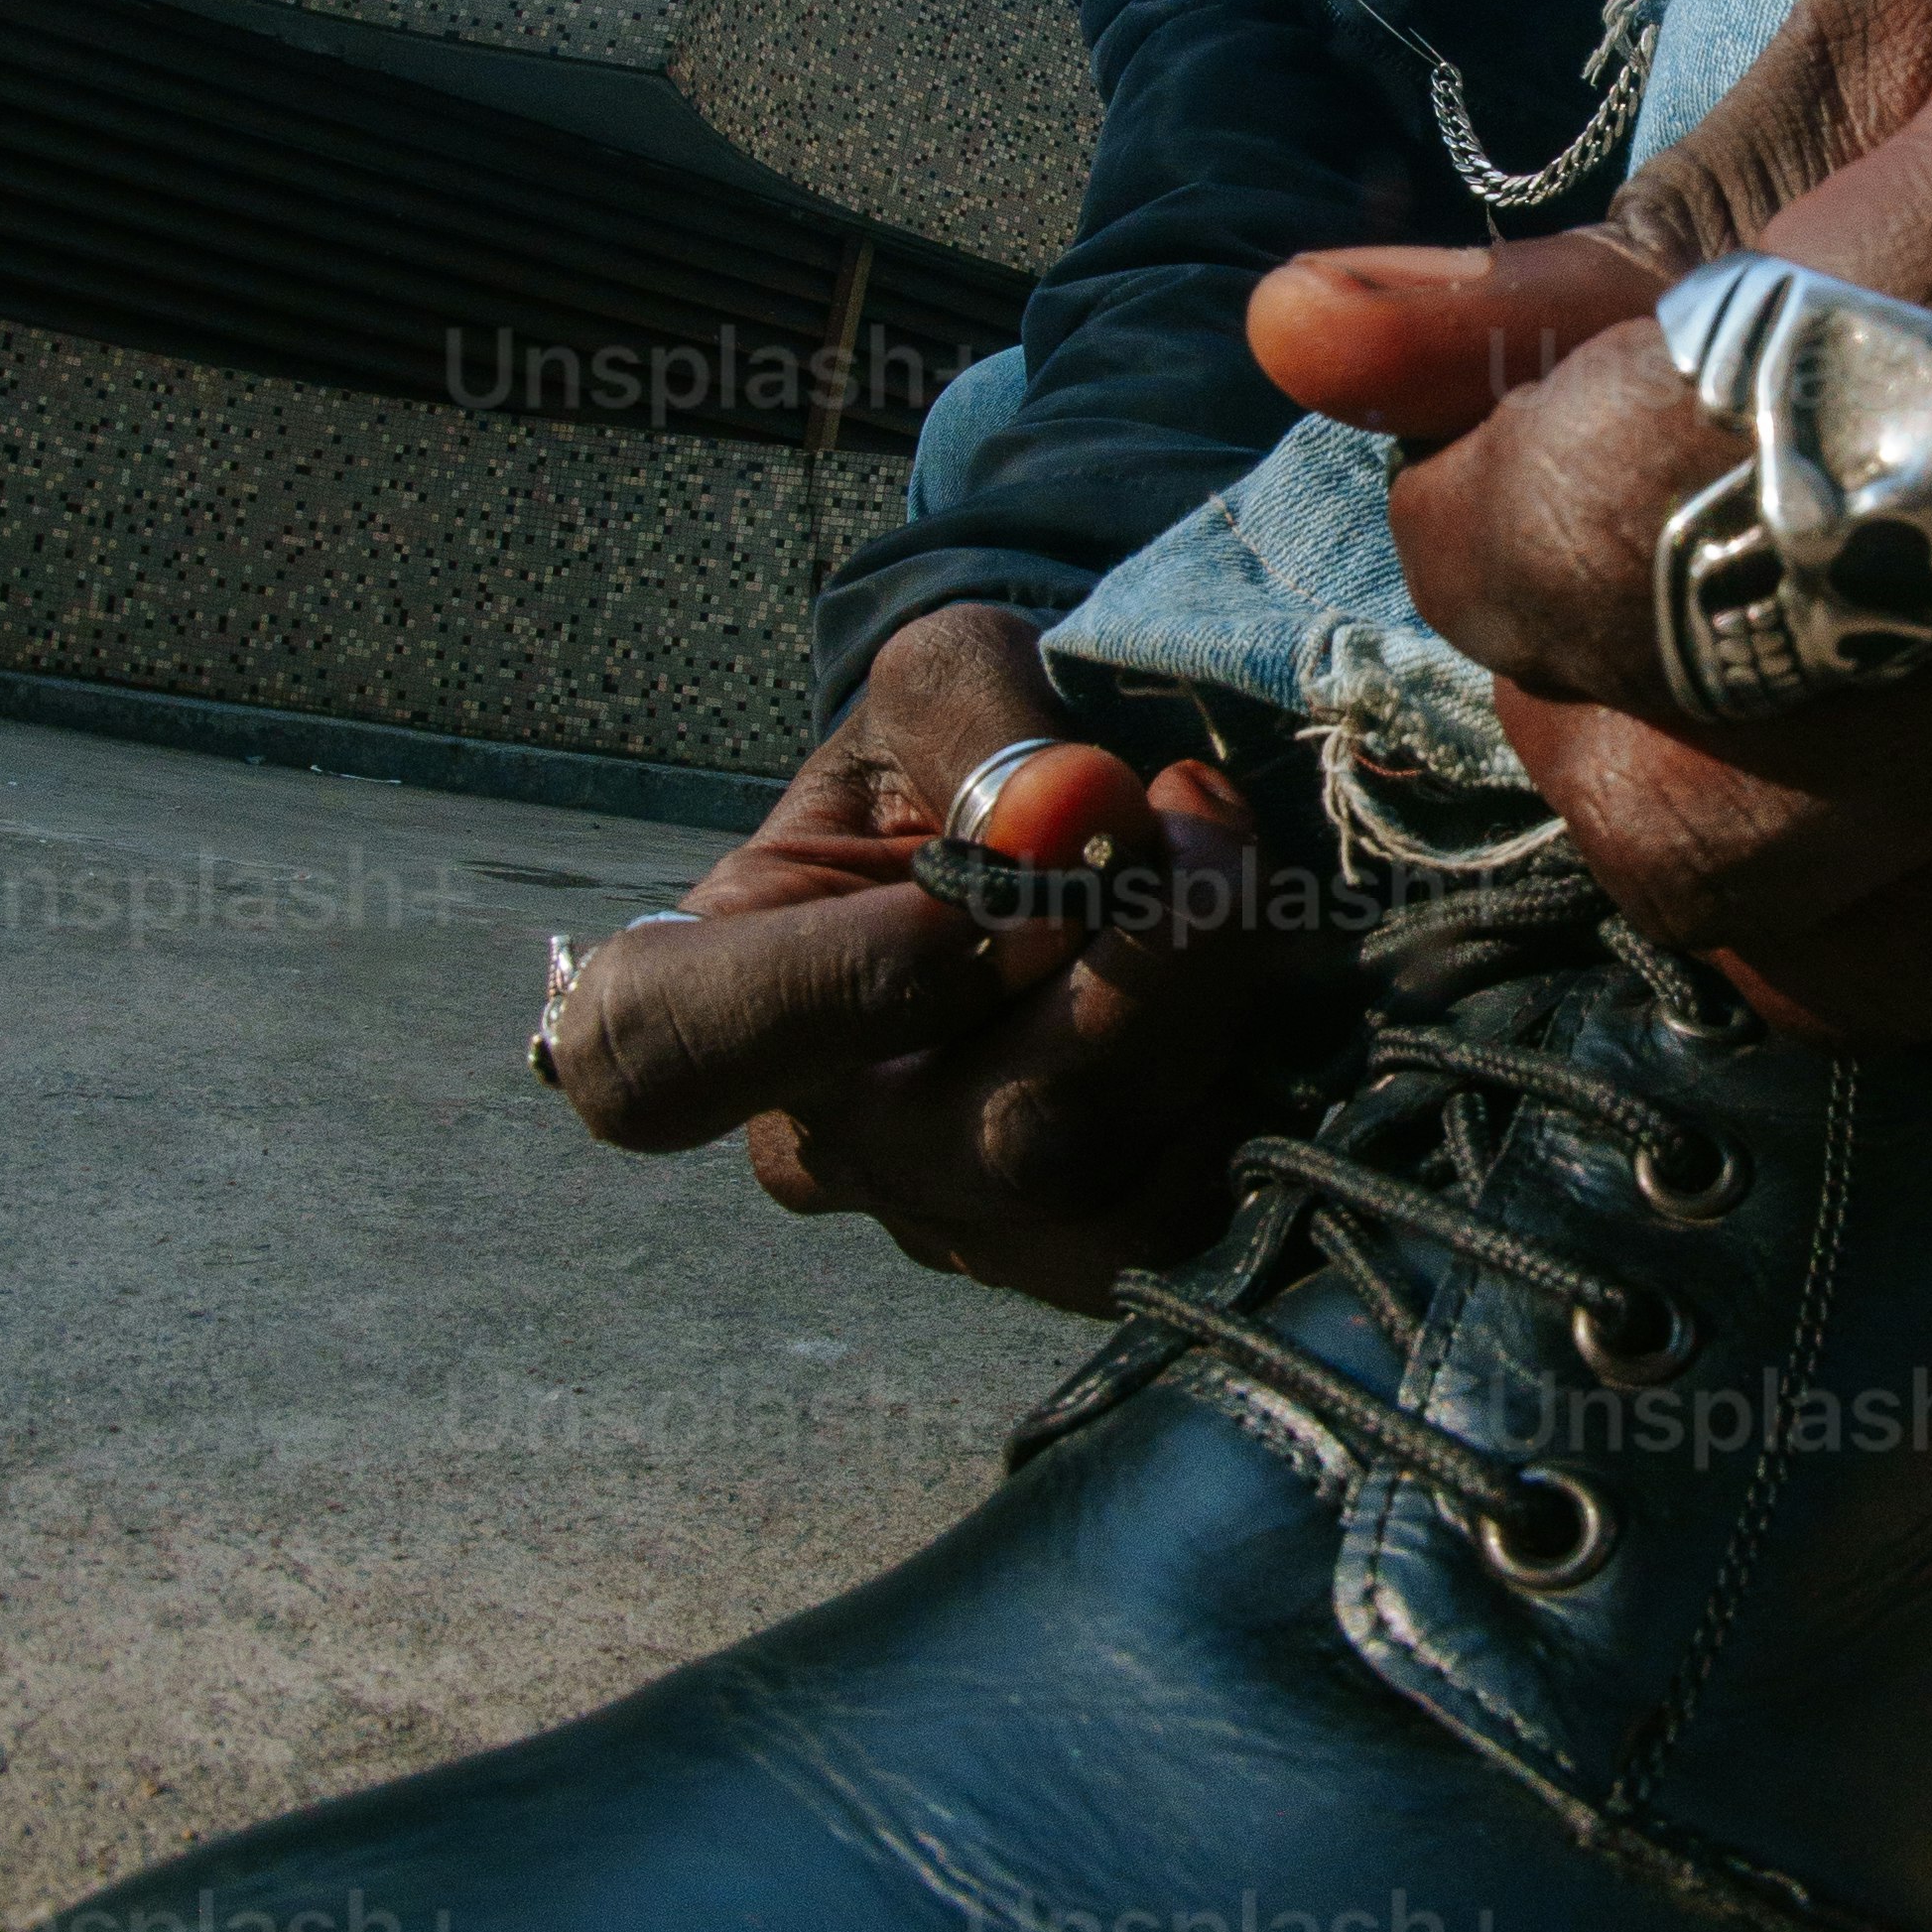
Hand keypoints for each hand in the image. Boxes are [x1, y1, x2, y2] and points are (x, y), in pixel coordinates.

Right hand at [536, 603, 1349, 1309]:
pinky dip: (1260, 1086)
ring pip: (1118, 1187)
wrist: (1049, 822)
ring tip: (1237, 886)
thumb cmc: (960, 744)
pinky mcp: (1086, 1257)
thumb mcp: (944, 674)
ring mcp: (955, 1222)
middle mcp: (823, 1142)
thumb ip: (987, 727)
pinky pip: (1202, 1215)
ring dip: (1222, 1021)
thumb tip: (1074, 823)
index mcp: (704, 995)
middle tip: (1204, 822)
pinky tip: (1260, 985)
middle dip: (1147, 976)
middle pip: (994, 1140)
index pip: (671, 1055)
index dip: (843, 989)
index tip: (984, 891)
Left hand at [1251, 0, 1931, 1045]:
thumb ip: (1624, 232)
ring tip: (1683, 669)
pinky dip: (1829, 902)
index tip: (1465, 470)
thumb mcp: (1917, 24)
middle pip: (1750, 767)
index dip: (1494, 518)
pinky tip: (1832, 750)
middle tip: (1564, 580)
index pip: (1704, 474)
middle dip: (1565, 702)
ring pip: (1840, 915)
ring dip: (1672, 823)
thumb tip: (1309, 341)